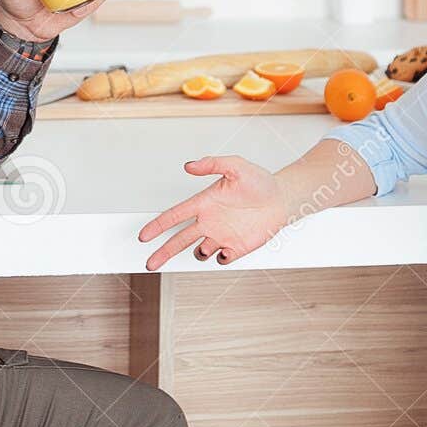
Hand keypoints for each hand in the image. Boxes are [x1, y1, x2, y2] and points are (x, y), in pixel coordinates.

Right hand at [138, 156, 289, 270]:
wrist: (283, 198)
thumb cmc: (260, 181)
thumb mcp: (237, 166)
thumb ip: (213, 164)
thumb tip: (189, 165)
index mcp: (204, 203)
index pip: (174, 216)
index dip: (158, 225)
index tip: (144, 236)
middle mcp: (209, 221)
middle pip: (178, 239)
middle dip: (163, 252)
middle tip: (151, 263)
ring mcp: (221, 236)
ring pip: (198, 251)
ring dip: (197, 253)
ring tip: (206, 247)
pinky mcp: (236, 247)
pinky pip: (221, 259)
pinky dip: (219, 259)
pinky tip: (224, 252)